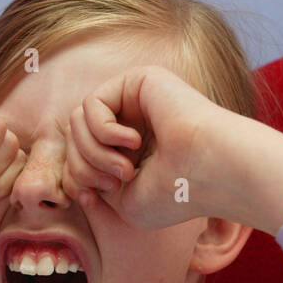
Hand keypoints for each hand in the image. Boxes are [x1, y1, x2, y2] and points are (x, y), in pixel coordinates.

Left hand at [60, 64, 225, 228]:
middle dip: (83, 168)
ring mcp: (134, 100)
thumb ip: (90, 181)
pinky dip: (102, 131)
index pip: (77, 157)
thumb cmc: (176, 194)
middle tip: (116, 182)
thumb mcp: (122, 201)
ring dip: (93, 152)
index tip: (95, 198)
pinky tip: (133, 142)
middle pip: (73, 140)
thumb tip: (71, 170)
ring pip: (77, 121)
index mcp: (129, 151)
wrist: (211, 172)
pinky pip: (92, 103)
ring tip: (125, 169)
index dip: (75, 180)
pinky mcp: (138, 80)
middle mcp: (131, 122)